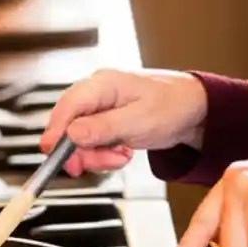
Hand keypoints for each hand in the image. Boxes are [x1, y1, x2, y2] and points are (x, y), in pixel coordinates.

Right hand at [40, 68, 208, 175]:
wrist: (195, 109)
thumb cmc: (173, 105)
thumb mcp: (139, 121)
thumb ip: (103, 128)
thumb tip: (71, 135)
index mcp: (103, 83)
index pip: (68, 106)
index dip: (56, 131)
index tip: (52, 154)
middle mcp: (98, 92)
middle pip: (70, 124)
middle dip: (82, 150)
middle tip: (98, 164)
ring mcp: (101, 106)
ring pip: (80, 137)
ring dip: (97, 154)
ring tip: (121, 156)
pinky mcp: (106, 120)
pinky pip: (92, 141)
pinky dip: (104, 153)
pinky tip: (122, 152)